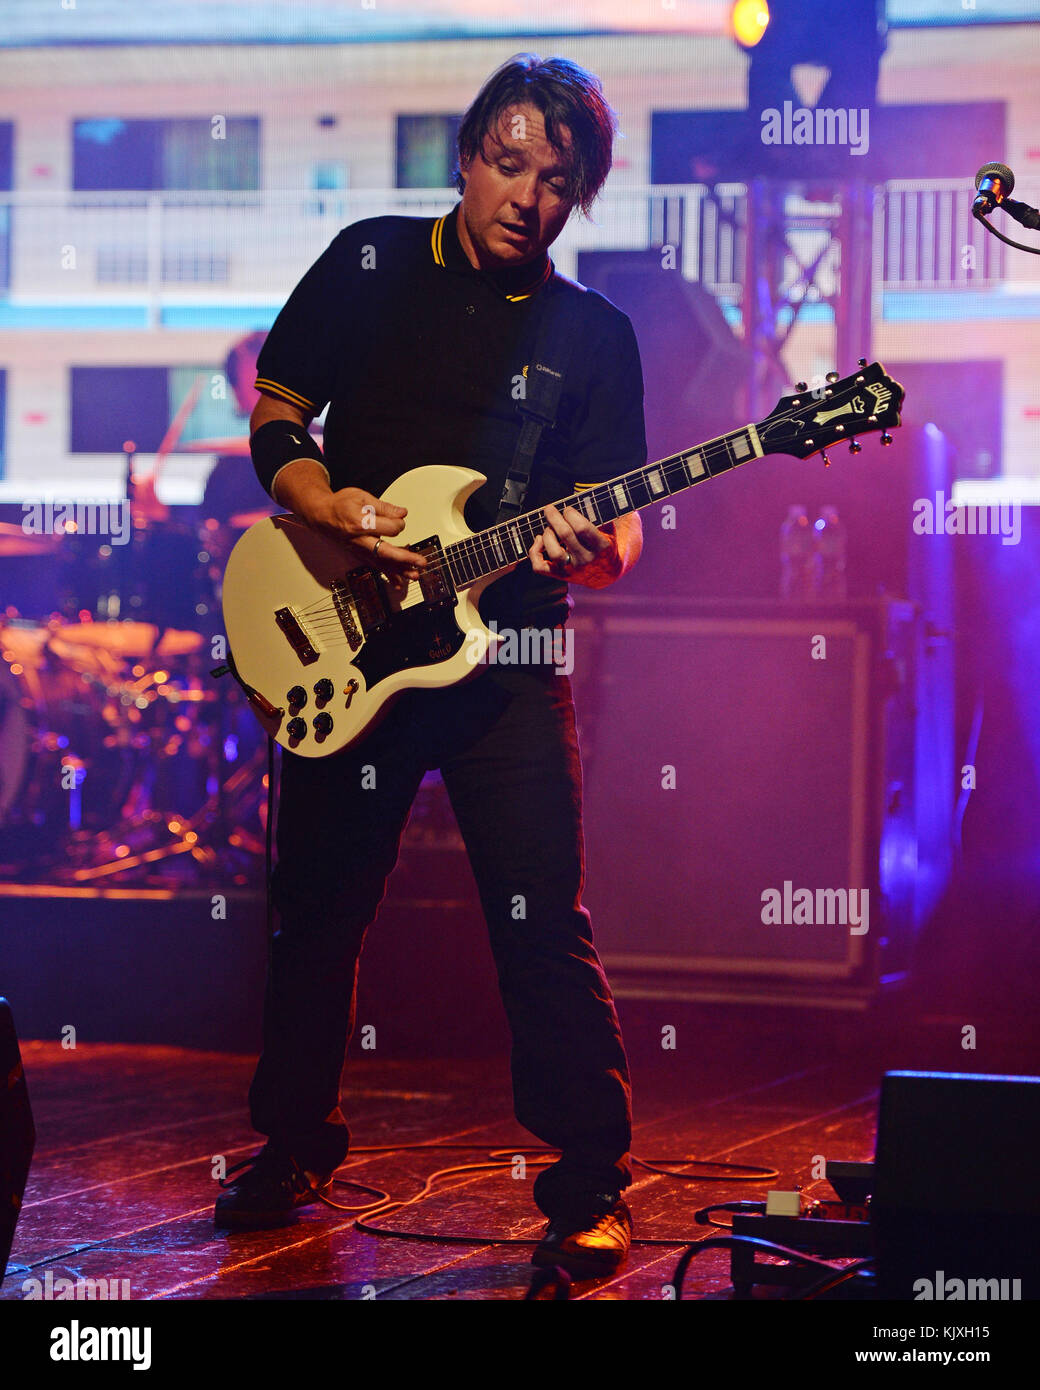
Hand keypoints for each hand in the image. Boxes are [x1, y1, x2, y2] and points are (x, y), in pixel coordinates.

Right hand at [309, 486, 426, 590]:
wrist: (321, 516)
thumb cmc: (339, 505)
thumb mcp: (361, 497)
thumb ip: (384, 507)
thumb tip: (402, 513)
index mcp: (360, 523)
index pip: (389, 528)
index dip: (399, 523)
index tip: (400, 518)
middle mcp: (359, 540)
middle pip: (385, 552)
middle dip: (405, 558)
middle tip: (421, 562)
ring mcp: (359, 550)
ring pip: (382, 563)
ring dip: (399, 571)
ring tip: (415, 575)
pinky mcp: (360, 556)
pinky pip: (376, 567)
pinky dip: (389, 576)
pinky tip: (399, 583)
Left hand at [529, 503, 620, 585]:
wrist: (606, 575)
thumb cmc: (605, 548)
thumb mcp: (610, 531)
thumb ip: (600, 516)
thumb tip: (584, 499)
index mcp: (600, 546)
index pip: (582, 527)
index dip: (571, 514)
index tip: (568, 510)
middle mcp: (586, 559)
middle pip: (565, 534)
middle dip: (554, 518)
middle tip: (549, 509)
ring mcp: (572, 569)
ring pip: (553, 552)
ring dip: (547, 535)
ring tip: (549, 529)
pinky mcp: (560, 575)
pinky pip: (540, 567)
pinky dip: (534, 552)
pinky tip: (539, 541)